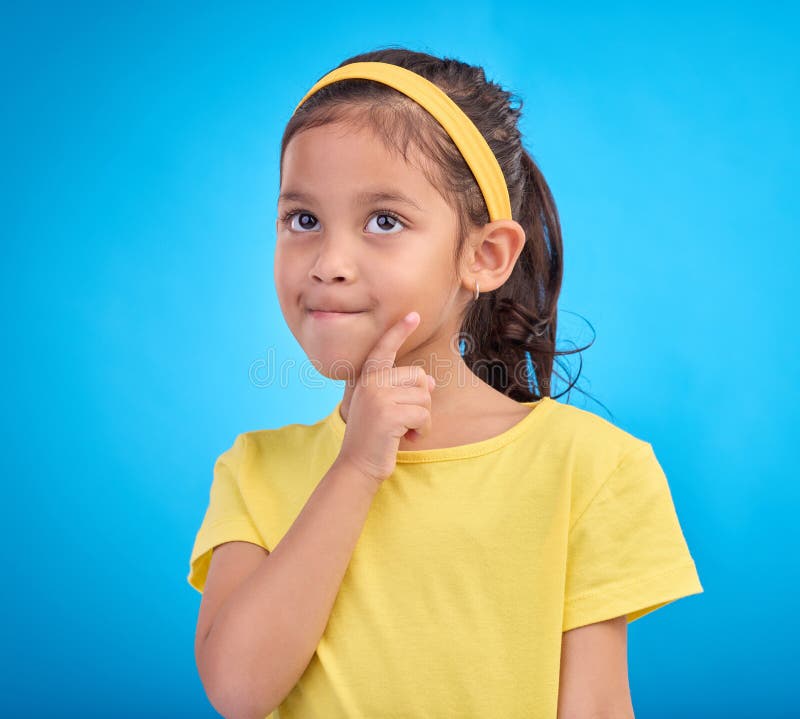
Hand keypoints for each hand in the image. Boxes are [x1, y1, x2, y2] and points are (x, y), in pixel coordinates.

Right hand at [336, 311, 435, 485]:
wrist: (357, 466)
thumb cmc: (374, 438)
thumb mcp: (387, 409)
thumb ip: (403, 391)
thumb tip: (429, 380)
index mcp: (367, 379)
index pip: (384, 349)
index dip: (399, 331)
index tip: (413, 315)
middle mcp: (371, 383)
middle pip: (418, 377)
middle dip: (422, 401)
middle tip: (407, 421)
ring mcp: (378, 397)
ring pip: (424, 396)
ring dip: (423, 419)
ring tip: (406, 431)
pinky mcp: (389, 413)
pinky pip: (424, 414)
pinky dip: (423, 429)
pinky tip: (409, 439)